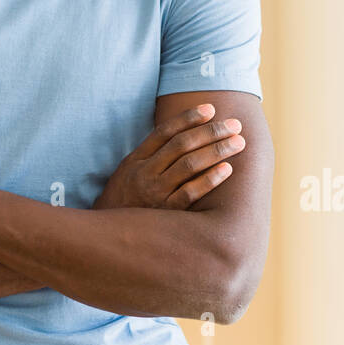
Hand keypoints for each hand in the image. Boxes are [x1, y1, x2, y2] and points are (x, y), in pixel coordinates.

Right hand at [93, 104, 243, 209]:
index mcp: (136, 160)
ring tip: (238, 142)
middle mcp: (145, 173)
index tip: (210, 109)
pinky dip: (209, 179)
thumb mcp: (127, 173)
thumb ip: (149, 155)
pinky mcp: (166, 213)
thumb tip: (180, 135)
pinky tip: (227, 169)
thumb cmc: (122, 200)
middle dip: (211, 132)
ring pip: (189, 165)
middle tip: (235, 124)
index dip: (188, 118)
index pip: (164, 132)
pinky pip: (190, 193)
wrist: (105, 235)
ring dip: (216, 150)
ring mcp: (155, 193)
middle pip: (182, 145)